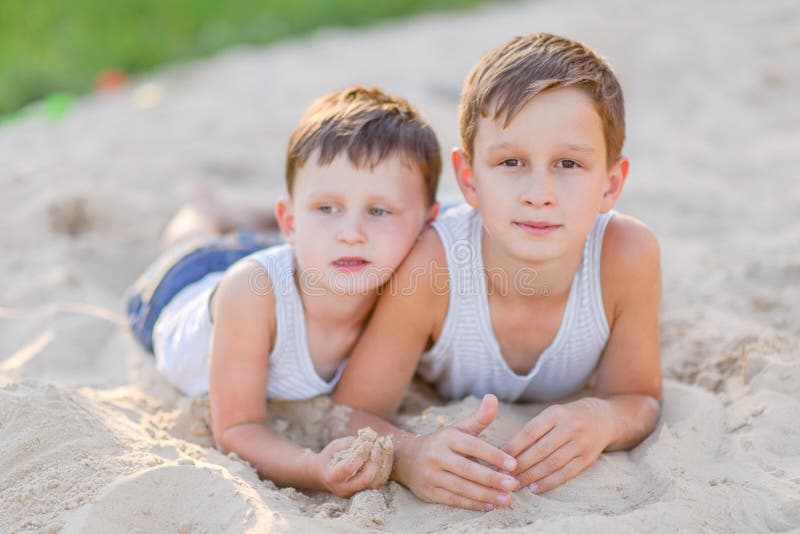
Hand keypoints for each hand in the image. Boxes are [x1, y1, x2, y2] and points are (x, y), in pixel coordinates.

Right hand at [316, 431, 392, 497]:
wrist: (324, 476)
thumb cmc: (330, 457)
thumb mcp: (335, 447)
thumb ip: (351, 443)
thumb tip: (370, 437)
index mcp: (332, 477)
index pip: (349, 468)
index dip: (360, 455)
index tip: (368, 443)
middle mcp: (344, 489)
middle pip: (366, 479)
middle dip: (375, 460)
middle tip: (378, 444)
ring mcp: (356, 493)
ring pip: (376, 482)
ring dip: (384, 463)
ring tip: (386, 446)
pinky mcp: (365, 491)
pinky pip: (379, 481)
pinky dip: (386, 467)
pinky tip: (387, 453)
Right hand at [394, 394, 519, 510]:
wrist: (406, 458)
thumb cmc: (442, 443)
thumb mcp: (458, 428)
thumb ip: (479, 417)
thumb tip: (493, 397)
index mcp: (447, 438)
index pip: (473, 446)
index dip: (493, 455)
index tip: (513, 464)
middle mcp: (437, 455)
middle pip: (467, 469)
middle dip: (492, 478)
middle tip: (513, 485)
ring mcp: (431, 475)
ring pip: (461, 487)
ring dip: (485, 494)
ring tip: (506, 499)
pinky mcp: (428, 492)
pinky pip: (453, 499)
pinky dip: (472, 504)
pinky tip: (489, 506)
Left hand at [504, 398, 612, 493]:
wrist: (603, 419)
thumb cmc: (568, 418)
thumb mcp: (552, 415)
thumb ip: (534, 430)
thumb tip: (507, 452)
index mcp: (556, 413)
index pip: (530, 432)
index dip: (513, 447)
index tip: (498, 459)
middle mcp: (570, 427)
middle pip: (540, 450)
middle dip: (520, 465)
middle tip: (503, 476)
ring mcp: (581, 443)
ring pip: (552, 463)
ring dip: (532, 476)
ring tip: (516, 484)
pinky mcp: (588, 459)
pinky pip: (566, 473)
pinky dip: (549, 482)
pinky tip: (535, 488)